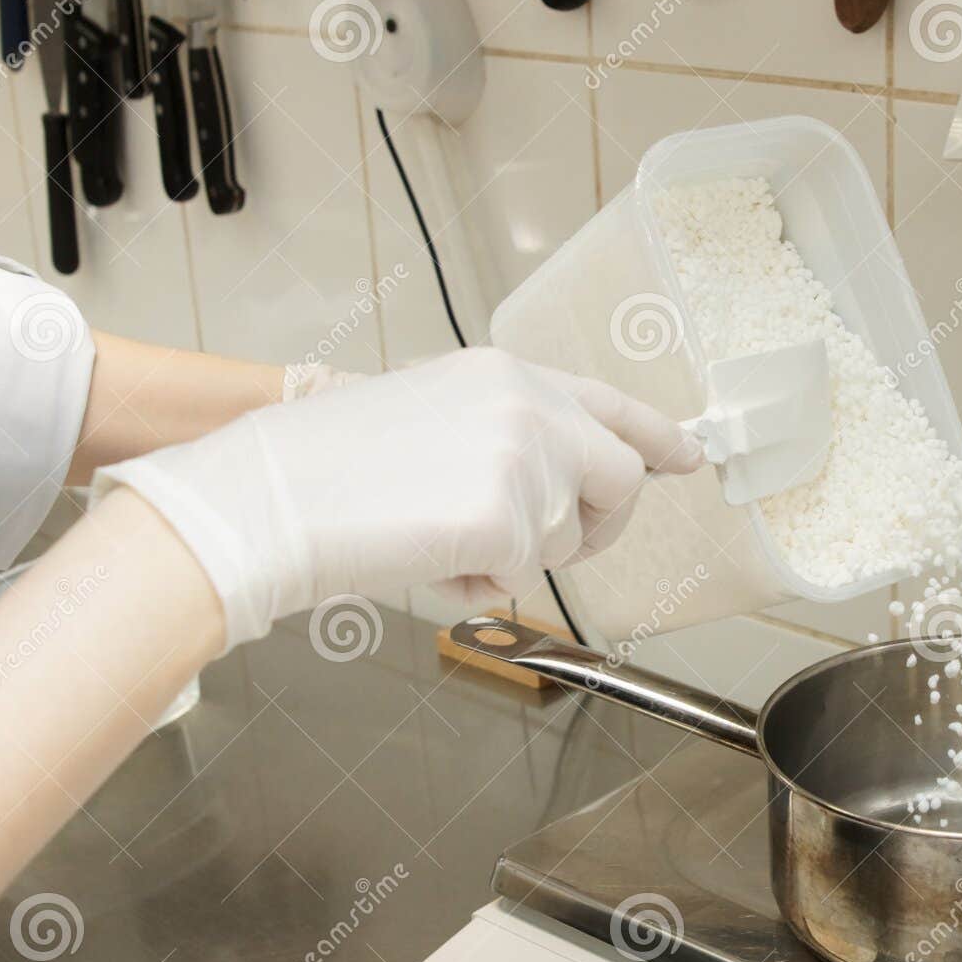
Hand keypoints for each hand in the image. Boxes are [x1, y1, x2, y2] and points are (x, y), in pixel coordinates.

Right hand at [94, 349, 703, 649]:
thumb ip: (510, 435)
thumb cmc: (333, 466)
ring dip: (514, 558)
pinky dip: (475, 586)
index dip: (658, 437)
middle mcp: (530, 406)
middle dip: (600, 526)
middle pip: (620, 479)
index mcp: (508, 375)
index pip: (611, 406)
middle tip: (544, 546)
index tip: (690, 457)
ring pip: (568, 541)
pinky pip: (522, 579)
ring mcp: (524, 460)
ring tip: (435, 533)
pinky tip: (424, 558)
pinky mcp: (508, 519)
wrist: (270, 493)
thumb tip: (561, 487)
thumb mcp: (433, 415)